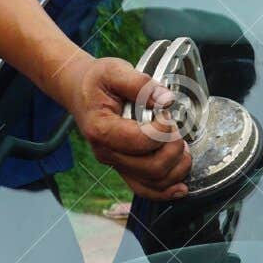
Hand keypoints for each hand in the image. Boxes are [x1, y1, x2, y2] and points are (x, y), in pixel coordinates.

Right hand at [62, 56, 192, 200]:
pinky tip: (181, 186)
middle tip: (176, 130)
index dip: (162, 130)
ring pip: (153, 182)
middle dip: (173, 149)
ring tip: (182, 147)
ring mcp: (116, 163)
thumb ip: (140, 83)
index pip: (139, 141)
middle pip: (151, 167)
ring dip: (177, 168)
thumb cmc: (96, 83)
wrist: (80, 92)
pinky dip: (166, 191)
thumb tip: (166, 99)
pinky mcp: (125, 168)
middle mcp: (106, 152)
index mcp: (101, 129)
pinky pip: (146, 189)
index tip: (167, 114)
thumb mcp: (114, 71)